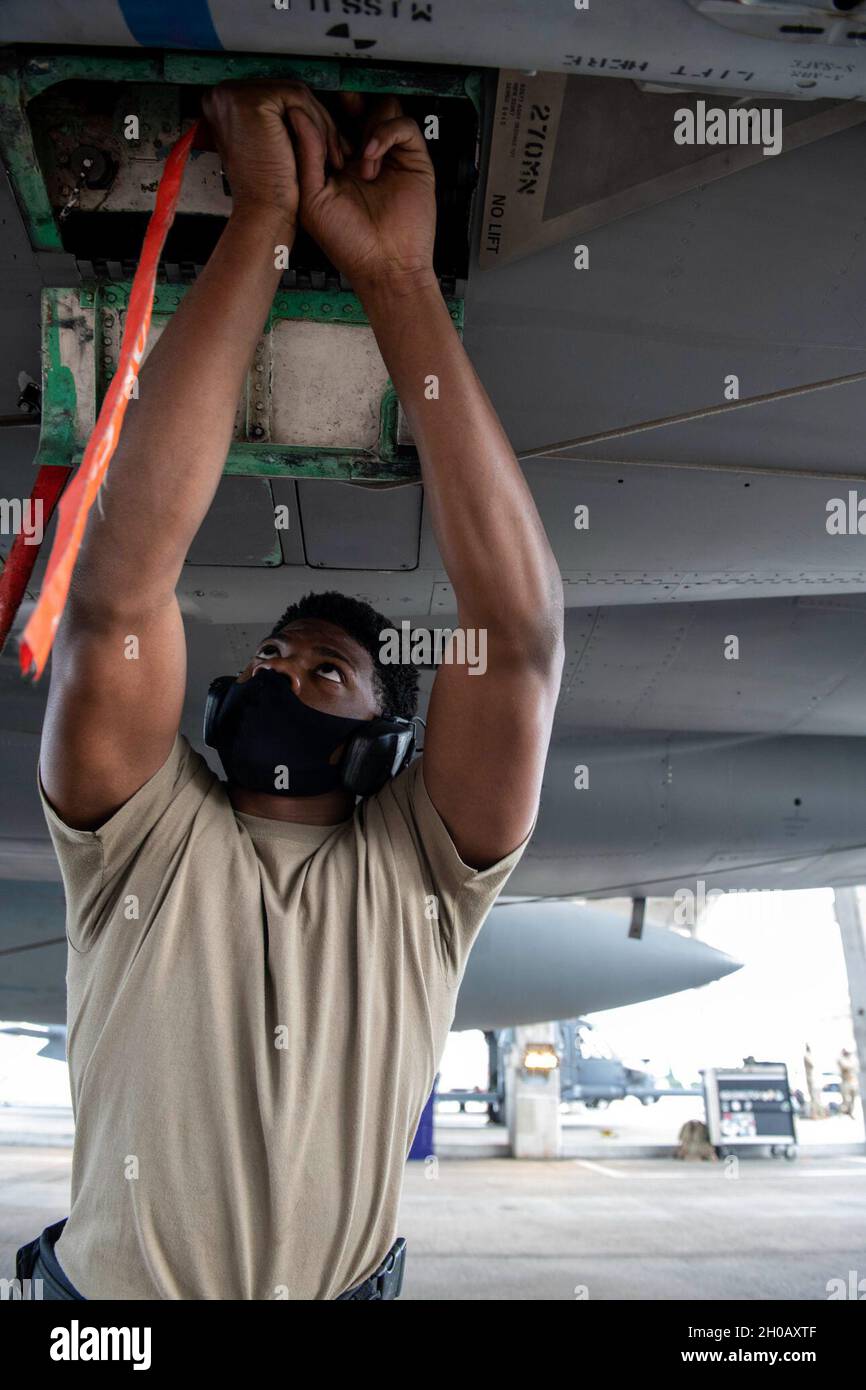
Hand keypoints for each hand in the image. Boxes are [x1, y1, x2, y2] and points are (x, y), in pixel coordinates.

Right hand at [200, 80, 347, 222]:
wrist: (262, 214)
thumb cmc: (266, 191)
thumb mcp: (264, 144)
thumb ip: (272, 120)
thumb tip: (295, 106)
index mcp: (221, 103)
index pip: (273, 98)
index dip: (302, 118)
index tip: (325, 141)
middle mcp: (222, 93)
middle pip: (285, 93)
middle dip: (317, 121)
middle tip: (338, 148)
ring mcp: (235, 94)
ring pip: (295, 94)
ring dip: (322, 125)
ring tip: (335, 154)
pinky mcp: (254, 101)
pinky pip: (299, 99)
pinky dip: (318, 123)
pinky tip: (326, 150)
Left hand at [287, 92, 436, 288]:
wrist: (383, 267)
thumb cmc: (348, 243)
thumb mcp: (312, 197)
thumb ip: (306, 154)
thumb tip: (298, 115)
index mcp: (340, 164)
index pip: (336, 121)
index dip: (327, 111)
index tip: (315, 107)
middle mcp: (366, 157)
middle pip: (363, 108)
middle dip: (350, 102)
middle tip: (340, 105)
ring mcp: (392, 157)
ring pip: (385, 110)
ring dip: (370, 124)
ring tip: (359, 158)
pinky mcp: (414, 161)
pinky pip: (405, 126)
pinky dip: (386, 133)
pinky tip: (372, 158)